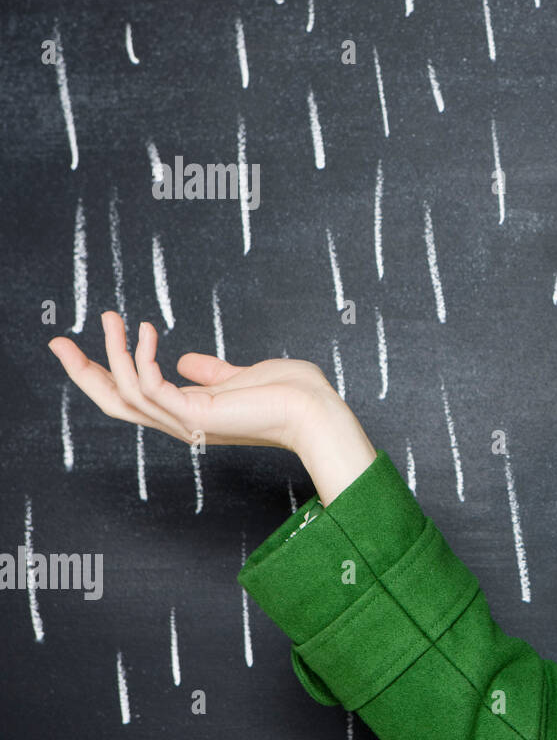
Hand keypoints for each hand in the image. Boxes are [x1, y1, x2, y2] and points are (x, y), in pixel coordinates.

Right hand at [48, 310, 334, 455]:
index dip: (103, 373)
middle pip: (114, 403)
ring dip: (111, 353)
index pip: (132, 397)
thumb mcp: (240, 377)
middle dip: (83, 372)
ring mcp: (187, 422)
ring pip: (125, 393)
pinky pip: (151, 387)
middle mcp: (181, 423)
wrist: (317, 411)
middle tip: (57, 341)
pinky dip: (140, 357)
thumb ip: (211, 372)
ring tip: (112, 316)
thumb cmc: (290, 395)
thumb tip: (186, 360)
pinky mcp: (197, 415)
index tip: (80, 346)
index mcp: (189, 414)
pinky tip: (145, 330)